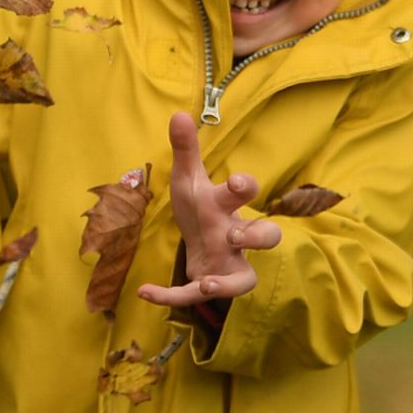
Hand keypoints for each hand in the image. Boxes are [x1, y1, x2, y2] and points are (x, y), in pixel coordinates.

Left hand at [136, 111, 281, 307]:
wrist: (200, 243)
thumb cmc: (200, 207)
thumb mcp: (189, 178)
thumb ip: (185, 150)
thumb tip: (179, 114)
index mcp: (228, 205)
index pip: (248, 191)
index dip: (245, 186)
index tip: (235, 182)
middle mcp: (237, 235)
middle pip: (267, 236)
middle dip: (256, 235)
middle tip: (234, 232)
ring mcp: (231, 263)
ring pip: (247, 279)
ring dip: (229, 283)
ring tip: (208, 285)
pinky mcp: (214, 283)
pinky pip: (199, 295)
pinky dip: (172, 297)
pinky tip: (145, 292)